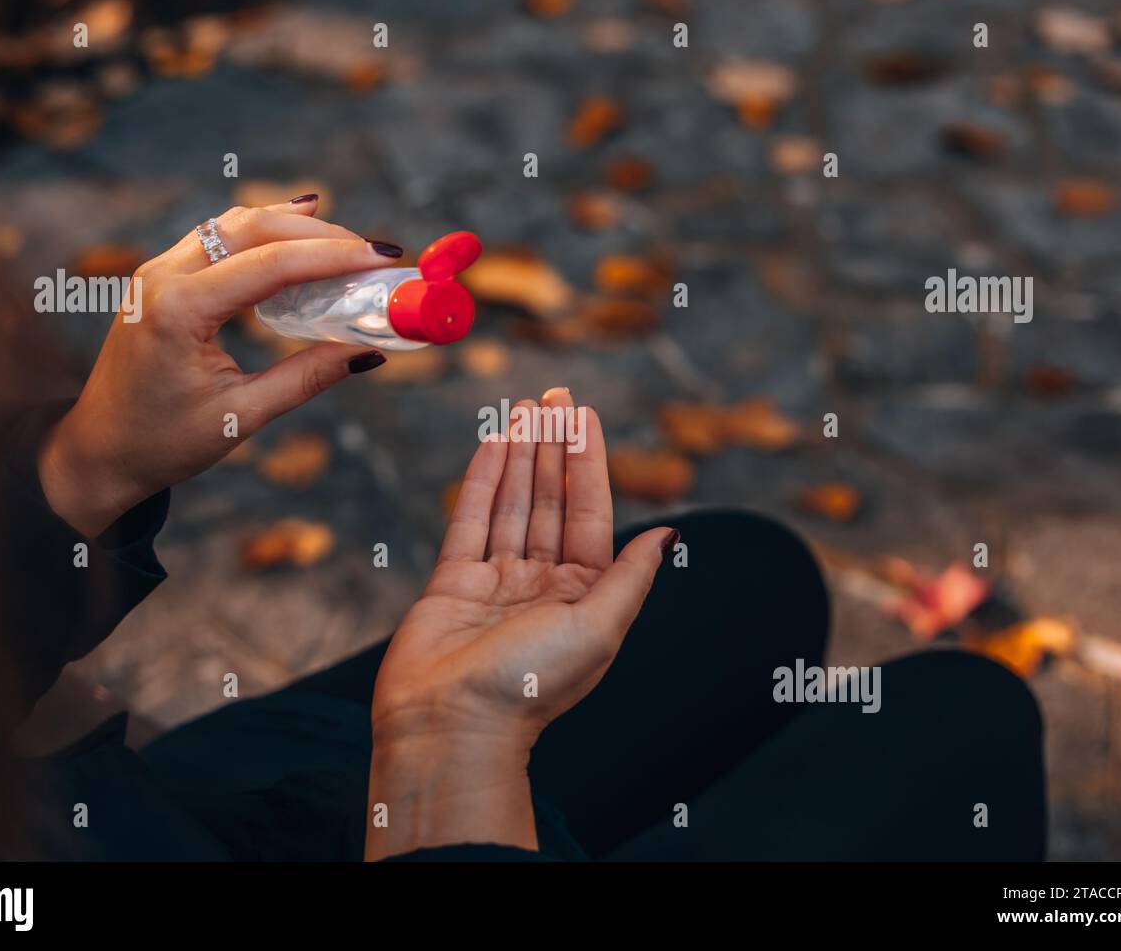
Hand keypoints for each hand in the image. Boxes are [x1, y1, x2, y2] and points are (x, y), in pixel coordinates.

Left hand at [38, 196, 399, 535]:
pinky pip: (217, 237)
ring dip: (291, 225)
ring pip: (234, 223)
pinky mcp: (161, 277)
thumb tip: (368, 353)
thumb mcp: (242, 415)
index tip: (381, 257)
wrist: (99, 450)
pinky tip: (294, 230)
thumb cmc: (164, 442)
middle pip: (254, 227)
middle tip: (371, 252)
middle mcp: (163, 277)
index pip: (271, 264)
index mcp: (179, 310)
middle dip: (320, 233)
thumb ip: (306, 378)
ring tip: (345, 242)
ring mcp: (157, 271)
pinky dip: (262, 232)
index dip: (333, 256)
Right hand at [365, 388, 675, 858]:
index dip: (588, 462)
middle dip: (552, 447)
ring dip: (518, 455)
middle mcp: (541, 586)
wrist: (451, 725)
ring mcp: (496, 583)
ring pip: (510, 505)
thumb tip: (669, 534)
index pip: (589, 515)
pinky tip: (490, 445)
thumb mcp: (599, 628)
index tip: (584, 415)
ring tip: (524, 407)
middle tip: (554, 394)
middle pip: (549, 502)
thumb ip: (630, 576)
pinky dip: (480, 482)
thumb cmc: (531, 686)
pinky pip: (469, 522)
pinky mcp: (453, 584)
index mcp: (582, 598)